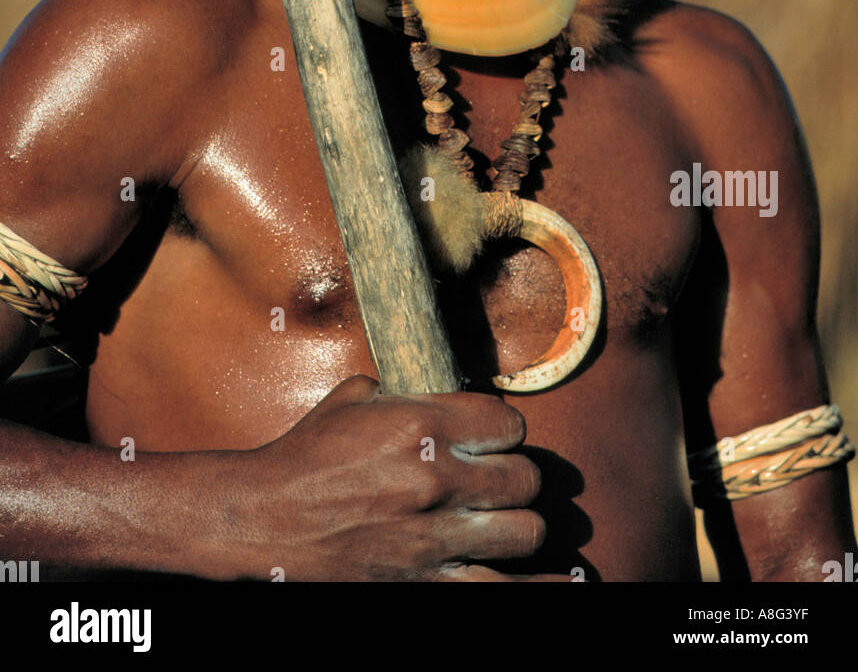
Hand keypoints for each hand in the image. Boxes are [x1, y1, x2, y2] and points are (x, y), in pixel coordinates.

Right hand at [224, 375, 544, 581]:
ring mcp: (432, 538)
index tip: (490, 435)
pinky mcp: (421, 583)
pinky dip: (531, 587)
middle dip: (514, 476)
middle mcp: (435, 480)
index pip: (509, 422)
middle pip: (525, 478)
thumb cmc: (307, 452)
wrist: (262, 518)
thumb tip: (450, 394)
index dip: (502, 428)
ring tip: (499, 521)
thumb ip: (410, 393)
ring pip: (525, 533)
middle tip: (494, 479)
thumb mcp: (356, 397)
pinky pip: (498, 591)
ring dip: (517, 525)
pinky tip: (558, 584)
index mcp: (420, 425)